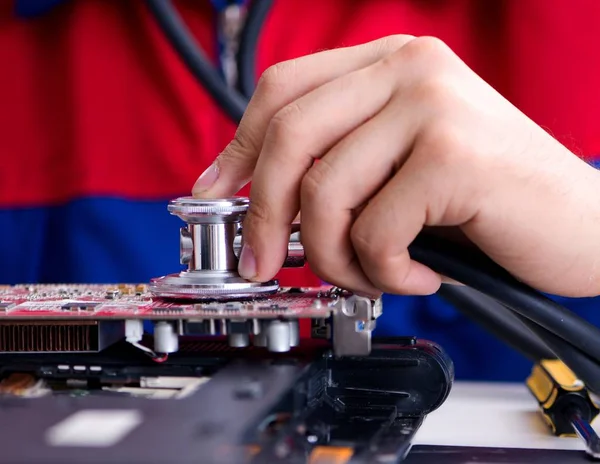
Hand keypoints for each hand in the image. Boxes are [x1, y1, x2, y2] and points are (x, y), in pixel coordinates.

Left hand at [192, 35, 599, 297]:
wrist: (583, 225)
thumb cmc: (488, 202)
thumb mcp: (401, 171)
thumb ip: (340, 169)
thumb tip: (265, 206)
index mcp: (389, 65)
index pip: (283, 92)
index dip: (239, 147)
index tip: (214, 192)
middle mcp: (409, 70)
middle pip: (289, 138)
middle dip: (264, 217)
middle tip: (267, 265)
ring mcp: (432, 105)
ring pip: (325, 193)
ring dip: (336, 258)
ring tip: (372, 275)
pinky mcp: (453, 154)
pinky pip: (374, 230)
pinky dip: (384, 271)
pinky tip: (418, 274)